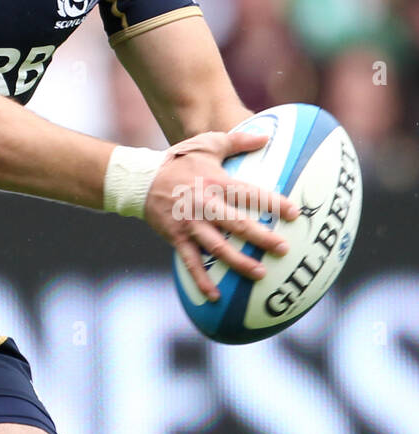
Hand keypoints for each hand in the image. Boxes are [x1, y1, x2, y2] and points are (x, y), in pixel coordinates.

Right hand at [143, 129, 298, 301]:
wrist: (140, 180)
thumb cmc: (179, 161)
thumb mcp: (206, 144)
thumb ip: (237, 140)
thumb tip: (266, 136)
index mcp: (214, 182)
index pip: (248, 193)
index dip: (272, 203)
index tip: (294, 213)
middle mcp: (204, 204)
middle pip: (236, 224)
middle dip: (261, 238)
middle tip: (283, 249)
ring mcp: (190, 224)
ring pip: (217, 247)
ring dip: (238, 262)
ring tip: (259, 274)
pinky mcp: (177, 238)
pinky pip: (191, 262)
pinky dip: (202, 280)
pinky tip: (216, 297)